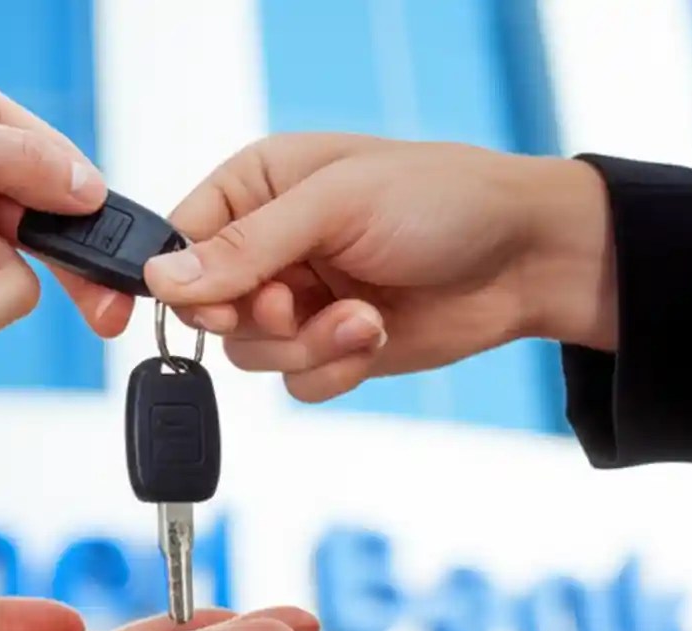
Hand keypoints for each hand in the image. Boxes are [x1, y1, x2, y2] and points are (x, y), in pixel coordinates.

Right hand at [146, 133, 615, 402]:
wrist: (529, 259)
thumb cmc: (444, 199)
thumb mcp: (336, 206)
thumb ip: (246, 246)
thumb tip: (162, 279)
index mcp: (256, 187)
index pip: (179, 239)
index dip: (177, 279)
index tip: (200, 304)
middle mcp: (270, 245)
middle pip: (207, 308)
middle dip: (254, 317)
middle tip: (290, 303)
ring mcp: (300, 299)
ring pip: (251, 353)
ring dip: (306, 344)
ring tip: (362, 317)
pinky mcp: (331, 345)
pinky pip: (295, 382)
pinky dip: (333, 368)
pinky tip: (375, 333)